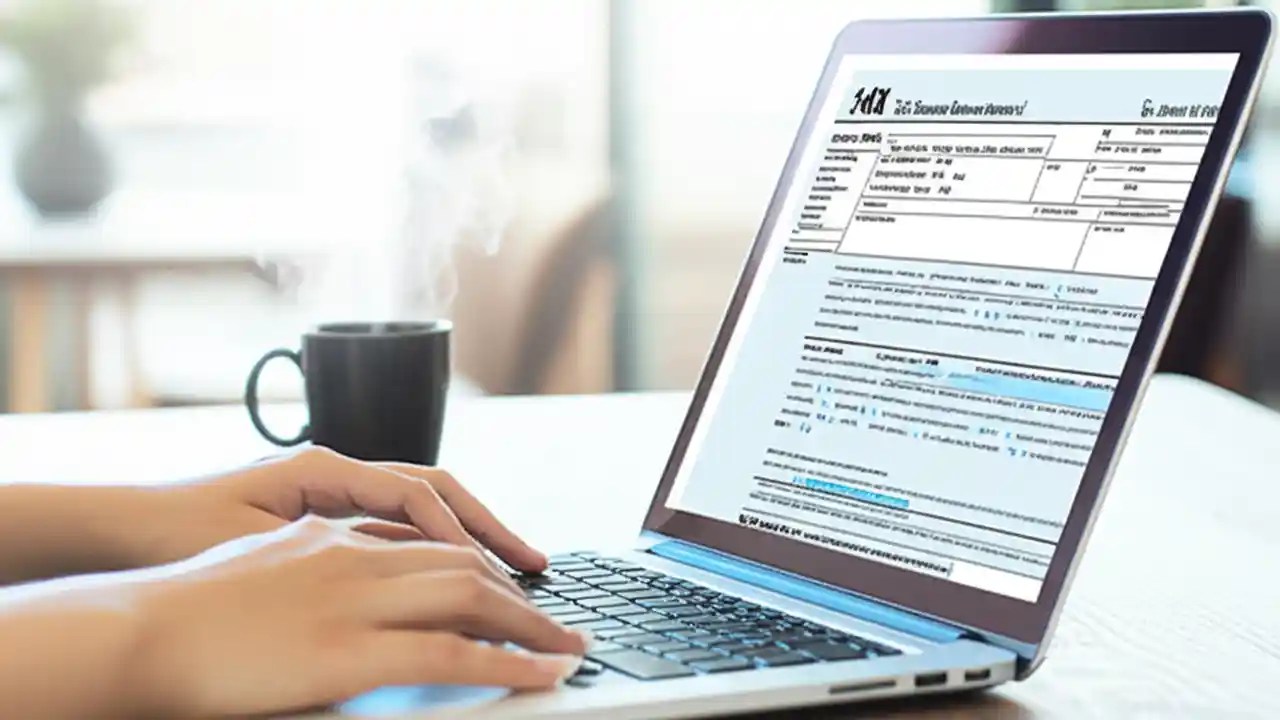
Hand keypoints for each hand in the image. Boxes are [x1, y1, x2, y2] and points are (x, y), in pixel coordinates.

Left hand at [128, 447, 545, 583]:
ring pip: (420, 512)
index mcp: (324, 469)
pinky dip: (431, 551)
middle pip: (435, 493)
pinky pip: (394, 531)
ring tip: (512, 572)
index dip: (464, 532)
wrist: (117, 533)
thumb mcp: (255, 543)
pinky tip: (453, 583)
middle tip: (535, 564)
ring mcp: (331, 494)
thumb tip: (400, 571)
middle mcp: (335, 472)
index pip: (418, 494)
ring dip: (467, 538)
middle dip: (489, 527)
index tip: (501, 570)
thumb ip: (329, 548)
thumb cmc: (176, 536)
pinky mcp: (321, 519)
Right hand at [130, 517, 586, 717]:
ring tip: (567, 646)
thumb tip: (342, 610)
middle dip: (517, 592)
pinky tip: (542, 675)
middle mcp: (355, 555)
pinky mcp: (350, 650)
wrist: (137, 632)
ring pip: (470, 595)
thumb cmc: (184, 613)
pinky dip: (509, 662)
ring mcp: (356, 598)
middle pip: (461, 561)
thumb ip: (313, 582)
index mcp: (332, 536)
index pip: (426, 540)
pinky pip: (452, 652)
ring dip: (529, 623)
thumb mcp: (262, 575)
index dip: (477, 562)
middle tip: (558, 621)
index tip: (508, 585)